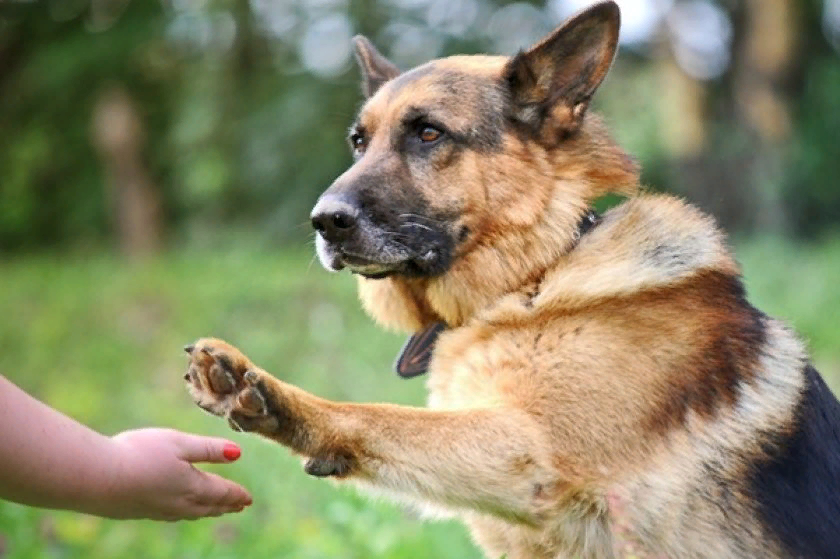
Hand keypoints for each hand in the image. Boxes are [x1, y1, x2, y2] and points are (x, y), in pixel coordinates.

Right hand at [103, 428, 251, 520]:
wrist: (96, 478)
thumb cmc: (140, 454)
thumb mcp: (180, 443)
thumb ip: (209, 450)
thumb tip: (238, 454)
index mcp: (192, 486)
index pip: (221, 492)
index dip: (236, 494)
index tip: (247, 499)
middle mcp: (178, 503)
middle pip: (209, 507)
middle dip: (225, 505)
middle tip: (238, 506)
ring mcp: (157, 510)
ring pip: (190, 513)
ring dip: (207, 511)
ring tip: (214, 510)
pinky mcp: (137, 511)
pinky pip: (171, 515)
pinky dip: (185, 513)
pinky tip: (177, 510)